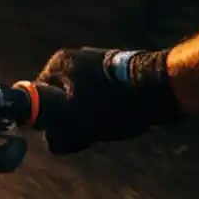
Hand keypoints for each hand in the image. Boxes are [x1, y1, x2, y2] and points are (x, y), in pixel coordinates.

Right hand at [35, 47, 181, 154]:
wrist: (160, 89)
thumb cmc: (114, 103)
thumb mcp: (76, 122)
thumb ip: (54, 131)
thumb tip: (50, 140)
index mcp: (58, 63)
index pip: (38, 97)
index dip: (47, 119)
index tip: (62, 130)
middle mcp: (74, 58)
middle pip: (59, 99)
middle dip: (70, 119)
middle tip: (85, 132)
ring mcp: (96, 63)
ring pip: (80, 99)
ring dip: (87, 116)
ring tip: (104, 126)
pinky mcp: (114, 72)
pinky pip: (98, 95)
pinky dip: (102, 109)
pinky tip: (116, 119)